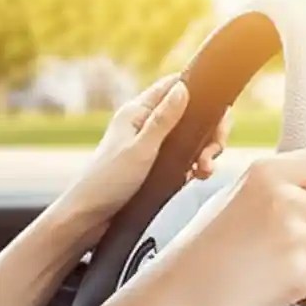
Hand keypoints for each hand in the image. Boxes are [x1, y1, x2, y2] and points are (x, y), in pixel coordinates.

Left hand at [59, 74, 230, 232]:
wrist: (88, 218)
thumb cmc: (106, 183)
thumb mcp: (140, 149)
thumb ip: (163, 120)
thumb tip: (183, 88)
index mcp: (137, 112)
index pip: (174, 86)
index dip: (199, 93)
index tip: (217, 112)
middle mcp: (145, 125)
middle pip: (190, 114)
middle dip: (209, 130)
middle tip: (213, 150)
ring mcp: (152, 146)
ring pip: (191, 138)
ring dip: (205, 151)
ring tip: (203, 170)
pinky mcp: (156, 166)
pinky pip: (185, 159)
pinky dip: (196, 166)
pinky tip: (197, 176)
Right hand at [136, 147, 305, 305]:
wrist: (170, 300)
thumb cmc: (198, 257)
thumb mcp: (235, 200)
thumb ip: (281, 189)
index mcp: (266, 172)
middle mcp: (281, 197)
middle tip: (292, 251)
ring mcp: (290, 235)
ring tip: (275, 271)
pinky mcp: (295, 274)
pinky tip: (271, 292)